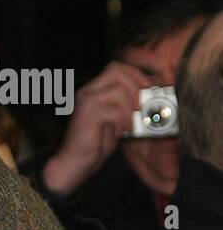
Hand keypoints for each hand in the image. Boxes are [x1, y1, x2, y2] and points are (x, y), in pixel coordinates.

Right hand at [42, 61, 149, 197]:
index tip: (148, 90)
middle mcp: (87, 92)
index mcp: (93, 90)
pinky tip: (123, 131)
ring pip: (119, 90)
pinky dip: (125, 121)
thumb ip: (128, 103)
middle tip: (144, 105)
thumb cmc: (97, 141)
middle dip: (136, 86)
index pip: (116, 68)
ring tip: (132, 123)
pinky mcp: (89, 115)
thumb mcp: (117, 118)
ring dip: (132, 107)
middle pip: (117, 73)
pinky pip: (116, 110)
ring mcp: (86, 102)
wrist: (76, 161)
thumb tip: (153, 93)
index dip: (136, 75)